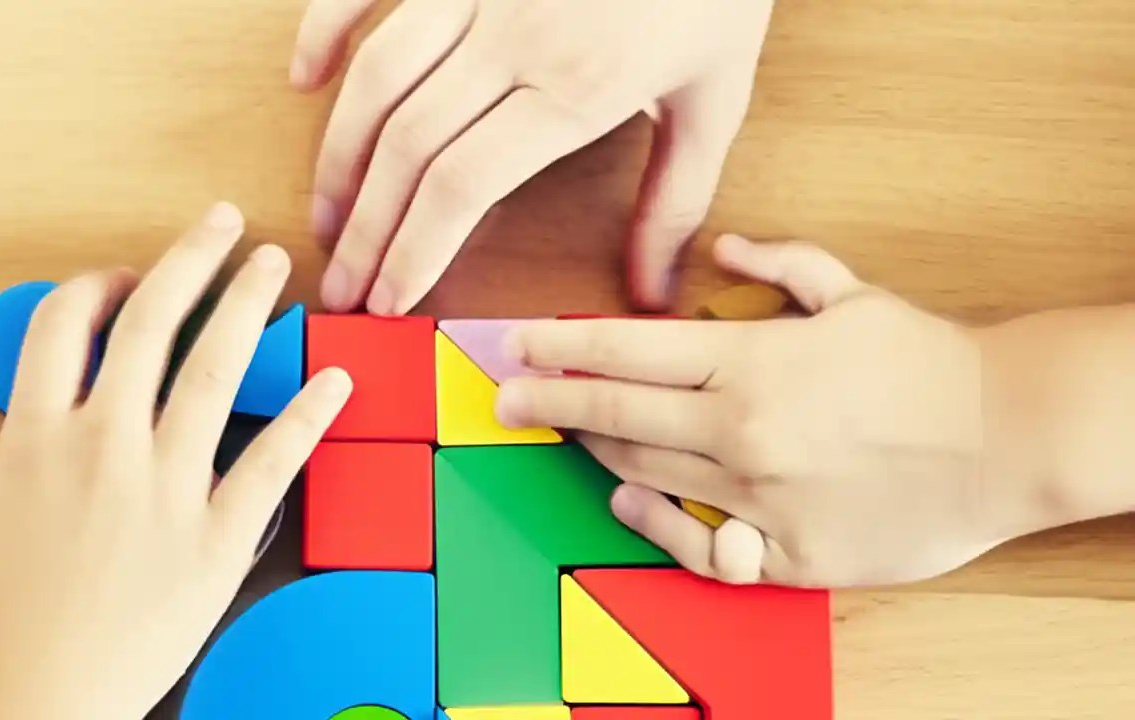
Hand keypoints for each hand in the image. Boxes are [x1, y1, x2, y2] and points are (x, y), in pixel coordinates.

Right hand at [0, 203, 351, 719]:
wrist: (44, 699)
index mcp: (37, 437)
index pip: (66, 325)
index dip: (97, 286)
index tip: (125, 278)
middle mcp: (105, 445)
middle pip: (153, 325)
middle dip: (191, 261)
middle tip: (225, 222)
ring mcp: (167, 486)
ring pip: (214, 371)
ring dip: (247, 307)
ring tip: (275, 265)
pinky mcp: (220, 533)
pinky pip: (272, 461)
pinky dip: (308, 415)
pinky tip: (336, 376)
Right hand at [291, 0, 774, 314]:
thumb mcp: (714, 99)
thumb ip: (672, 202)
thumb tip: (650, 298)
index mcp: (575, 86)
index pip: (461, 185)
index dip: (412, 250)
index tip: (389, 299)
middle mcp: (512, 37)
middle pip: (407, 147)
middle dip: (364, 228)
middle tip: (341, 286)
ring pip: (377, 78)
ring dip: (338, 155)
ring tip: (324, 219)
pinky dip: (326, 27)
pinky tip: (307, 79)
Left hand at [495, 234, 1008, 587]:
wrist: (1006, 438)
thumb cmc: (927, 363)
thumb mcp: (852, 290)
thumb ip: (777, 263)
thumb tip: (718, 243)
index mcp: (749, 360)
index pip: (624, 351)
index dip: (559, 348)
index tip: (516, 346)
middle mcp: (739, 429)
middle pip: (615, 416)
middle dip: (550, 403)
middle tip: (506, 400)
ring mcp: (757, 497)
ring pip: (644, 475)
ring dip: (594, 453)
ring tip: (564, 435)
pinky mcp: (783, 553)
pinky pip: (697, 543)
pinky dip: (654, 520)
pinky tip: (626, 502)